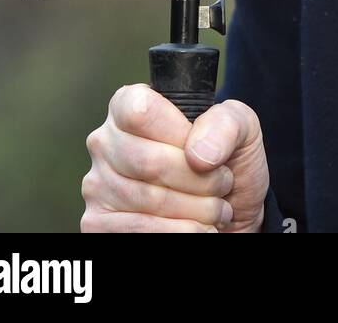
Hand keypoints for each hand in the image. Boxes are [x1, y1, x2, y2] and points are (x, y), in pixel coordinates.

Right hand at [82, 84, 269, 232]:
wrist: (228, 208)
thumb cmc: (226, 160)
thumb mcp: (240, 127)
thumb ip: (226, 124)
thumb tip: (199, 153)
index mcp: (130, 106)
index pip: (141, 112)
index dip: (180, 134)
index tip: (205, 151)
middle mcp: (105, 142)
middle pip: (149, 161)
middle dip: (200, 179)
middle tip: (222, 183)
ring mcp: (97, 184)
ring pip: (148, 200)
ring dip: (197, 208)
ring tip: (216, 207)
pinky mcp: (98, 222)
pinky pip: (139, 230)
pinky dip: (180, 231)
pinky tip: (198, 227)